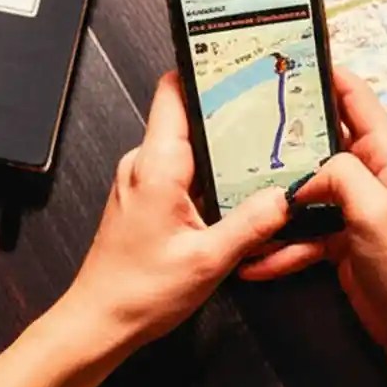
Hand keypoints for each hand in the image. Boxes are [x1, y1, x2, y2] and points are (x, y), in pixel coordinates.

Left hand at [62, 72, 290, 350]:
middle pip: (189, 117)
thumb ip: (252, 223)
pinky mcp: (147, 199)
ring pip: (189, 147)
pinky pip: (183, 172)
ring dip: (223, 149)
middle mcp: (144, 165)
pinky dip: (211, 175)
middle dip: (229, 113)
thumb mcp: (209, 260)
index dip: (204, 72)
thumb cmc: (140, 293)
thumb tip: (286, 195)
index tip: (239, 65)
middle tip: (271, 111)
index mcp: (156, 167)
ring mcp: (143, 181)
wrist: (100, 322)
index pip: (174, 93)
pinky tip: (238, 189)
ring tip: (264, 149)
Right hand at [240, 69, 386, 358]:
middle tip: (243, 124)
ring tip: (236, 197)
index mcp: (385, 158)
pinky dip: (281, 248)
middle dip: (285, 137)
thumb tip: (306, 175)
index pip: (356, 100)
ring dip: (275, 201)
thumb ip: (340, 176)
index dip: (328, 74)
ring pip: (304, 192)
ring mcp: (352, 210)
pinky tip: (255, 261)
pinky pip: (302, 235)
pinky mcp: (338, 242)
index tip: (291, 58)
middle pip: (320, 143)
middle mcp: (368, 177)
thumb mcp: (376, 211)